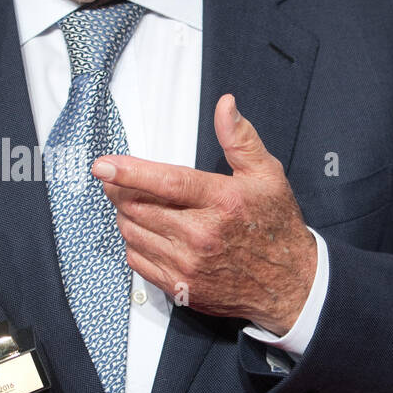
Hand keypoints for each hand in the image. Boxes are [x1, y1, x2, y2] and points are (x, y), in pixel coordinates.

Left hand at [92, 94, 316, 335]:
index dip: (129, 172)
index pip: (166, 183)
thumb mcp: (266, 175)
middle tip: (115, 179)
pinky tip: (145, 231)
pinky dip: (133, 242)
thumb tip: (225, 105)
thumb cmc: (276, 226)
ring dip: (125, 215)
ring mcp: (188, 265)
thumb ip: (240, 138)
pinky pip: (138, 261)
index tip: (103, 165)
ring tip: (134, 203)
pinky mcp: (180, 286)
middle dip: (119, 189)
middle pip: (139, 207)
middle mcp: (201, 235)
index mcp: (221, 202)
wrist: (289, 284)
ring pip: (133, 233)